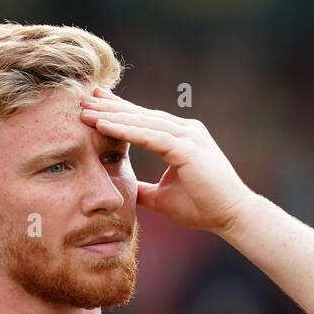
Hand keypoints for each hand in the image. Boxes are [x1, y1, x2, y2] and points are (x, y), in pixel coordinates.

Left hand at [79, 86, 253, 235]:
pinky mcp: (187, 148)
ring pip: (142, 121)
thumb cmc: (202, 207)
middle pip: (140, 114)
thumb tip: (126, 191)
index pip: (143, 120)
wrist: (230, 216)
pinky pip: (149, 136)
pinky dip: (125, 130)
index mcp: (180, 137)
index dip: (118, 112)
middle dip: (111, 106)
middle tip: (83, 97)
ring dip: (112, 115)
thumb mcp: (162, 197)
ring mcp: (187, 136)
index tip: (94, 106)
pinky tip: (103, 125)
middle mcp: (184, 130)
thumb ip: (144, 190)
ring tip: (86, 110)